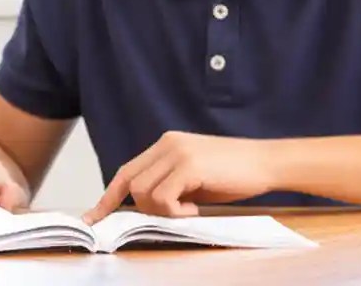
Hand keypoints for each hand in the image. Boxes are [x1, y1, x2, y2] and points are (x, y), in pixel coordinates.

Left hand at [83, 131, 277, 222]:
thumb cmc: (234, 174)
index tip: (92, 217)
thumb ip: (168, 182)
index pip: (126, 171)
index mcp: (165, 144)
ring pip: (143, 193)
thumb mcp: (194, 176)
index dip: (108, 197)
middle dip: (144, 209)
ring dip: (163, 210)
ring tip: (191, 208)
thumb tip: (143, 206)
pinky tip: (196, 208)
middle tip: (176, 213)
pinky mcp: (188, 165)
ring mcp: (176, 153)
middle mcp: (166, 144)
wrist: (267, 162)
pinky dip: (176, 211)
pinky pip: (163, 198)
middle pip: (131, 184)